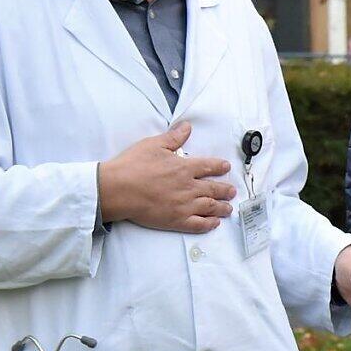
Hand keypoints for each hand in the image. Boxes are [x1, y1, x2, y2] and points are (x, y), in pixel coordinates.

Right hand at [96, 121, 233, 232]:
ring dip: (222, 208)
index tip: (226, 167)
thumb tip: (187, 127)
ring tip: (228, 208)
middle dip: (225, 190)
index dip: (219, 167)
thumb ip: (173, 137)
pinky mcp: (176, 220)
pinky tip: (214, 223)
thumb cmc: (133, 165)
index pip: (208, 167)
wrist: (118, 189)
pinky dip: (209, 224)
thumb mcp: (153, 145)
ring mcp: (184, 205)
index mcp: (184, 168)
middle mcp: (189, 187)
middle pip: (214, 189)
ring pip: (210, 207)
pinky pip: (198, 224)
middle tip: (232, 191)